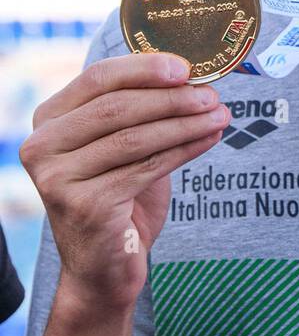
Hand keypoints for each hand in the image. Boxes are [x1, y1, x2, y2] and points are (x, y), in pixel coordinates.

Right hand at [18, 53, 228, 311]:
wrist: (103, 268)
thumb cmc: (117, 199)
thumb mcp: (121, 147)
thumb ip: (140, 111)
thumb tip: (190, 75)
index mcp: (48, 121)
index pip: (96, 78)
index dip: (143, 68)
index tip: (186, 66)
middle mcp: (42, 147)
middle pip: (117, 107)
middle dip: (171, 98)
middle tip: (212, 95)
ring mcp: (58, 179)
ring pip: (135, 138)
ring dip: (184, 123)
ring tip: (219, 115)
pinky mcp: (85, 206)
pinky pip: (146, 167)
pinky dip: (184, 150)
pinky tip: (209, 139)